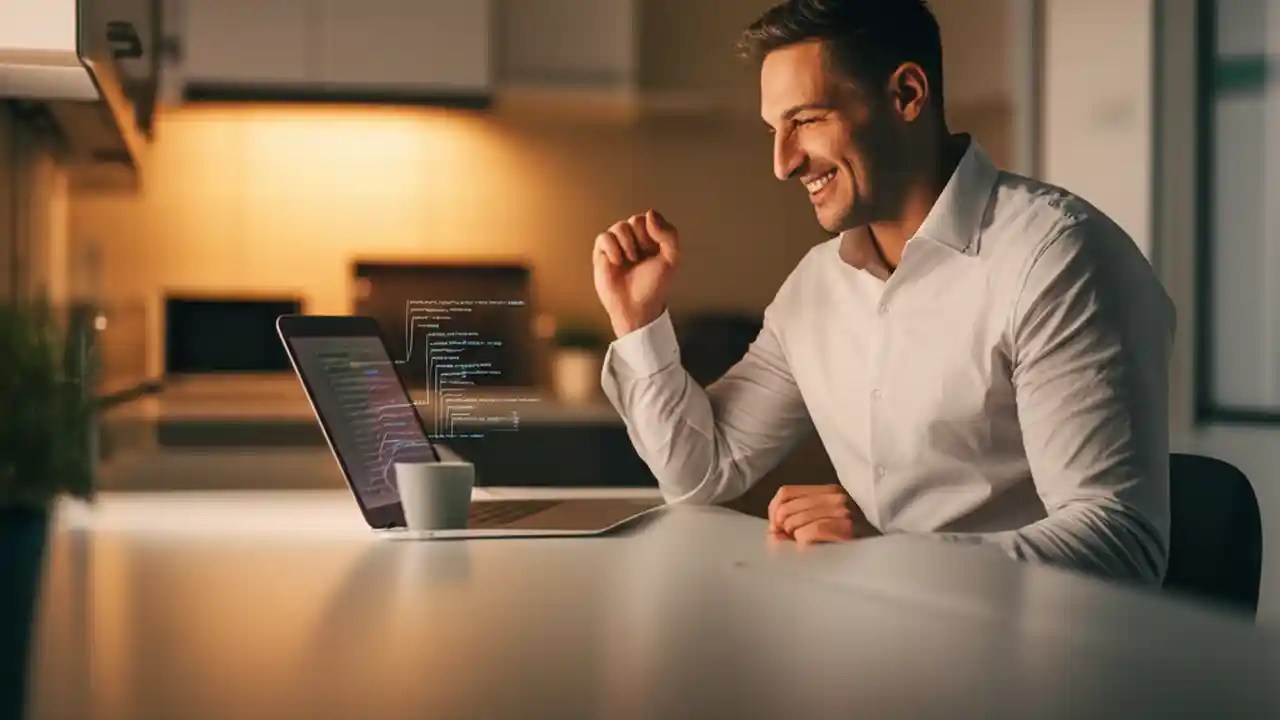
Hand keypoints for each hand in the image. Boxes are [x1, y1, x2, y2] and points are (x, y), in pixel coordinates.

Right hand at [592, 209, 680, 336]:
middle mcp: (633, 237)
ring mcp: (617, 244)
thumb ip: (669, 234)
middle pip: (635, 220)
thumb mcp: (672, 258)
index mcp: (651, 236)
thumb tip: (649, 213)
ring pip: (620, 226)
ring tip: (630, 261)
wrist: (636, 306)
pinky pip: (604, 237)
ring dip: (628, 245)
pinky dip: (612, 249)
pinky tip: (617, 262)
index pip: (651, 218)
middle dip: (641, 240)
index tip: (656, 253)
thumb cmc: (655, 284)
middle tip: (642, 258)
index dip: (654, 235)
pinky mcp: (602, 252)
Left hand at [767, 484, 875, 546]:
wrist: (880, 555)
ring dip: (793, 537)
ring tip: (803, 545)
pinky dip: (802, 542)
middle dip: (782, 528)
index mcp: (829, 490)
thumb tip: (772, 530)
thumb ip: (796, 518)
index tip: (776, 527)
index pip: (786, 492)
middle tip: (790, 540)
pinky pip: (807, 533)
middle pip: (787, 508)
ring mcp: (842, 513)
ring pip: (795, 521)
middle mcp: (836, 497)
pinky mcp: (844, 529)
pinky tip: (810, 548)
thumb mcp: (823, 521)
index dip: (774, 510)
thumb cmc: (850, 540)